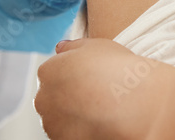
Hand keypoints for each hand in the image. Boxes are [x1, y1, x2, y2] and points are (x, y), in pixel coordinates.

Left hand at [35, 38, 171, 139]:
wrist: (131, 103)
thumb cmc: (116, 70)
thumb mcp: (95, 45)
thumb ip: (73, 46)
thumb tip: (61, 48)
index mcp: (48, 71)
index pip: (52, 72)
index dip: (72, 74)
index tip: (88, 77)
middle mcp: (43, 98)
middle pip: (51, 96)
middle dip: (67, 95)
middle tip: (93, 94)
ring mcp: (51, 123)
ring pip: (58, 118)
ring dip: (72, 114)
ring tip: (99, 110)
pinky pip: (68, 134)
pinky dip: (79, 130)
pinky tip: (98, 122)